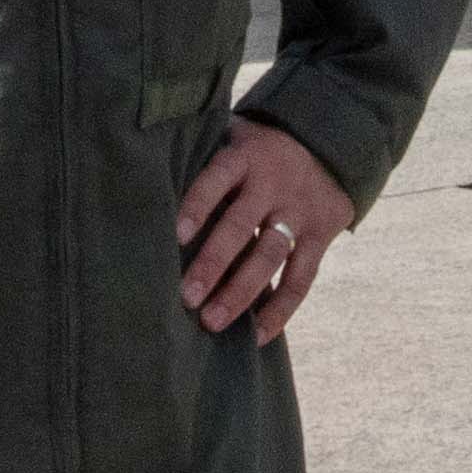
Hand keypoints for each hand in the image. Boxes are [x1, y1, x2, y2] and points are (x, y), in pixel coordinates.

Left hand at [179, 119, 353, 342]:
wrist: (329, 143)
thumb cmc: (257, 150)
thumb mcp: (232, 138)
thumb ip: (200, 156)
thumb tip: (142, 181)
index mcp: (244, 157)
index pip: (216, 180)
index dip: (197, 206)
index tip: (176, 237)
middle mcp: (273, 184)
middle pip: (241, 225)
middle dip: (213, 263)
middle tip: (187, 297)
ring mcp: (299, 212)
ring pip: (270, 256)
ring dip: (241, 292)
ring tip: (212, 321)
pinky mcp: (321, 236)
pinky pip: (302, 279)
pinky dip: (281, 309)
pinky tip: (257, 335)